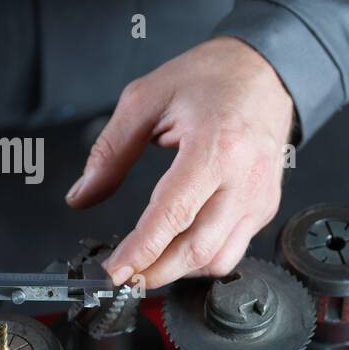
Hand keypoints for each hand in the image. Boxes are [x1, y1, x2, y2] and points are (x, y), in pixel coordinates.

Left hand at [66, 36, 293, 289]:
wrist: (265, 70)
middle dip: (155, 273)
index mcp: (215, 147)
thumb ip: (110, 152)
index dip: (140, 251)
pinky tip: (177, 250)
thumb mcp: (145, 100)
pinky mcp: (266, 207)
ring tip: (145, 265)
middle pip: (197, 249)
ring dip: (178, 271)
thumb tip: (82, 195)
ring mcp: (260, 197)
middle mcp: (245, 179)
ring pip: (218, 259)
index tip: (113, 271)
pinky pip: (233, 249)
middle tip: (122, 279)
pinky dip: (202, 259)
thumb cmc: (210, 78)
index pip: (173, 215)